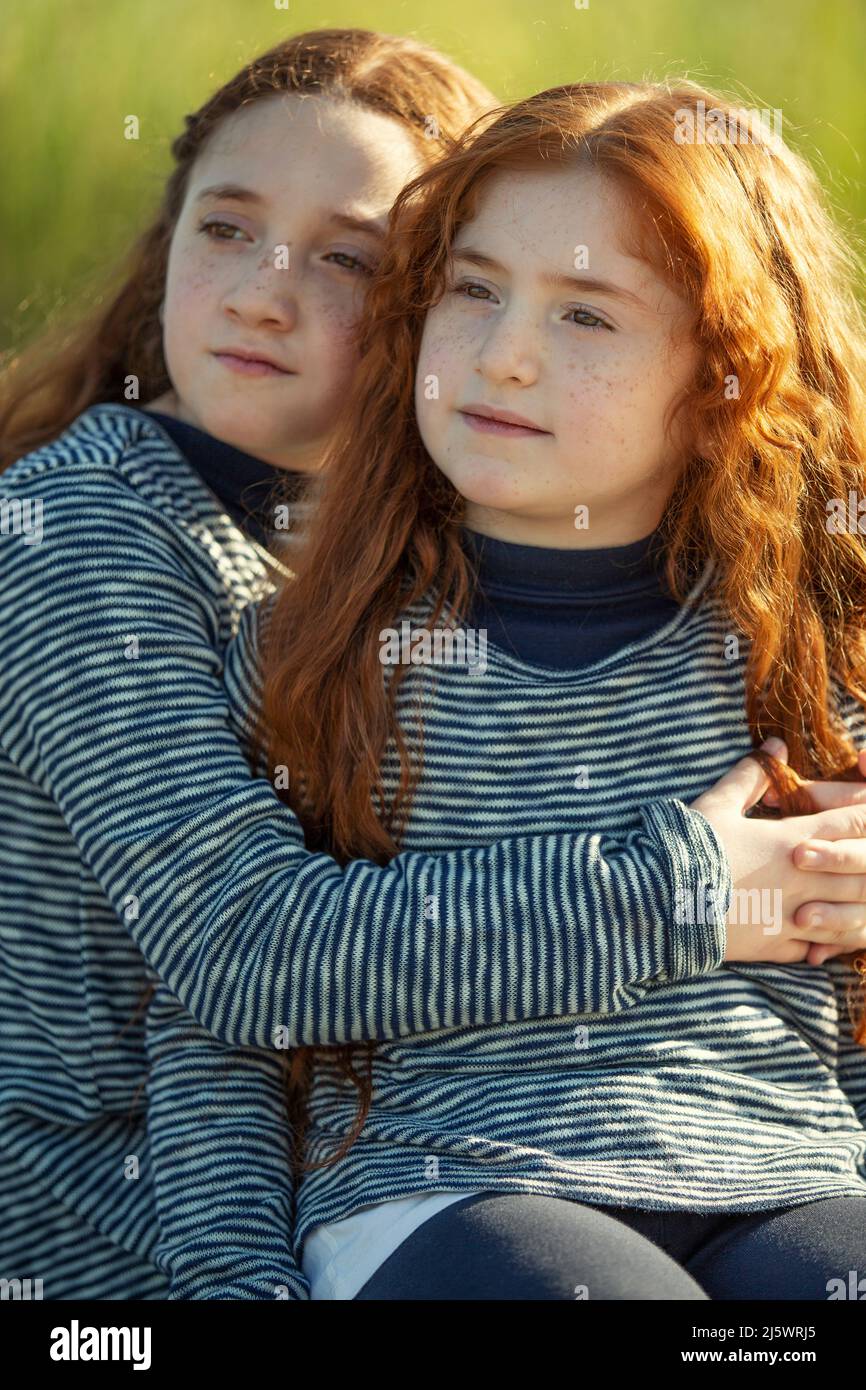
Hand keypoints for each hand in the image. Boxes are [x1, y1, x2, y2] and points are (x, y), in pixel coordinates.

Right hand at [690, 739, 865, 962]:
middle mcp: (802, 879)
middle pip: (861, 871)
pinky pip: (818, 947)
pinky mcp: (778, 945)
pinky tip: (830, 942)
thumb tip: (775, 745)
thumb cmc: (689, 849)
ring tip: (864, 903)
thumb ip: (751, 776)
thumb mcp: (717, 804)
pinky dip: (829, 942)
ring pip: (848, 913)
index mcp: (791, 840)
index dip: (865, 815)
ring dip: (860, 906)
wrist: (663, 903)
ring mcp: (793, 915)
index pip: (849, 824)